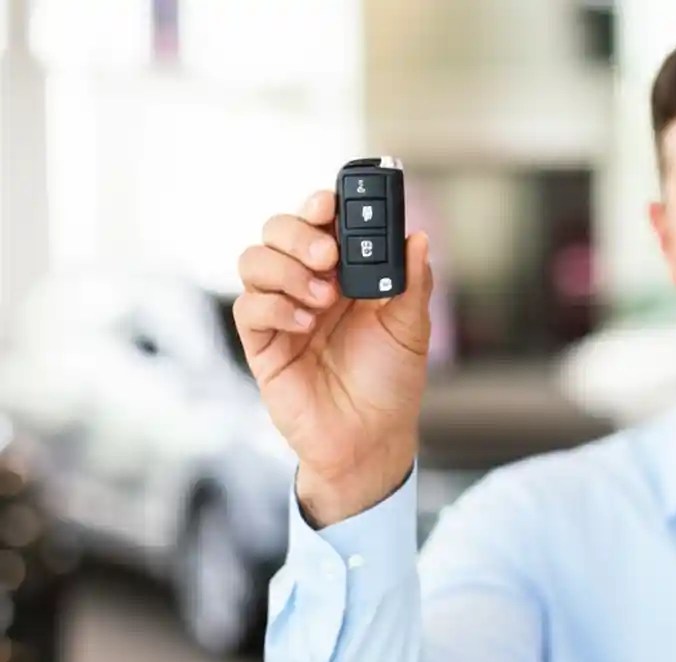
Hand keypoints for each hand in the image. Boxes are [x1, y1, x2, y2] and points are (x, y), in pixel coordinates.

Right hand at [234, 190, 431, 525]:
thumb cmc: (391, 382)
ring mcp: (282, 311)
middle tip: (328, 254)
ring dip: (288, 269)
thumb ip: (412, 282)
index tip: (331, 201)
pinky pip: (248, 307)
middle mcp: (308, 284)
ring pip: (254, 260)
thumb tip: (418, 237)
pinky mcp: (262, 344)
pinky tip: (306, 323)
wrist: (371, 437)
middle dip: (299, 232)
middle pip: (278, 230)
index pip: (320, 221)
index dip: (320, 204)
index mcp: (344, 273)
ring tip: (324, 298)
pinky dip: (275, 305)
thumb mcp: (412, 328)